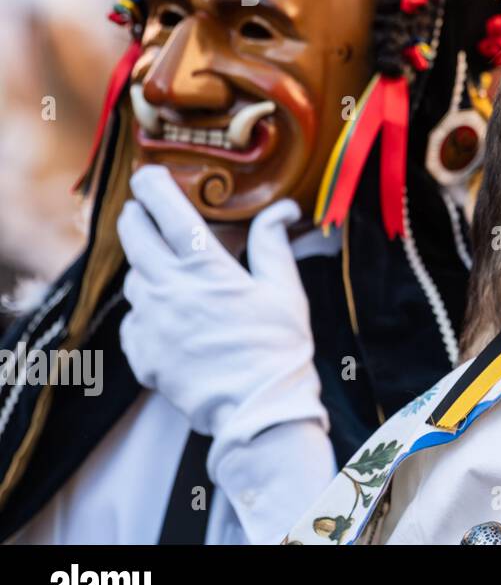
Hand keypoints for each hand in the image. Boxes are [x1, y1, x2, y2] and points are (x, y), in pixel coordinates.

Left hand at [117, 165, 325, 446]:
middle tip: (145, 212)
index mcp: (203, 266)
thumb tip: (283, 209)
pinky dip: (149, 313)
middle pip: (132, 235)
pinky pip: (134, 320)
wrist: (256, 410)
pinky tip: (174, 321)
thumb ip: (273, 244)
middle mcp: (166, 287)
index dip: (151, 184)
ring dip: (147, 268)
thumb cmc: (277, 347)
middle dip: (136, 216)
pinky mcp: (138, 352)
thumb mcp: (284, 290)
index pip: (165, 209)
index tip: (149, 174)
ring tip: (171, 275)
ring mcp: (147, 321)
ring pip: (133, 278)